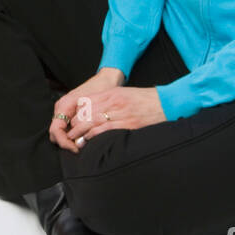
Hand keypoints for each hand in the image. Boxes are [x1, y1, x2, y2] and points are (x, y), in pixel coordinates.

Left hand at [49, 72, 165, 152]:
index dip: (76, 112)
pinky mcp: (126, 125)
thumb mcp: (125, 94)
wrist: (165, 103)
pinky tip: (87, 141)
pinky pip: (104, 130)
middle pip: (86, 112)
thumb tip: (92, 110)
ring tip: (73, 140)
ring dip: (80, 132)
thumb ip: (109, 100)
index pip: (87, 101)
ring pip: (92, 122)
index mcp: (112, 94)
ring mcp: (120, 113)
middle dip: (75, 124)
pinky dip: (92, 136)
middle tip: (69, 133)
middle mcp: (114, 102)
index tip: (71, 121)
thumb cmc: (145, 99)